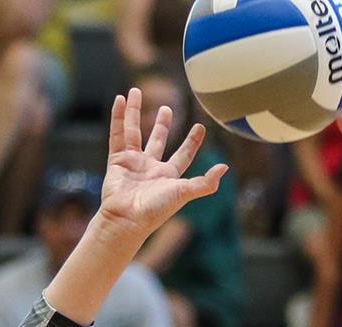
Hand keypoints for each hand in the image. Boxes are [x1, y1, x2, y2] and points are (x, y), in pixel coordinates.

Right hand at [96, 88, 228, 240]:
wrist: (127, 219)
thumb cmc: (155, 210)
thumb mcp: (183, 193)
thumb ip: (205, 182)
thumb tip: (225, 168)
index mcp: (169, 176)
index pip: (184, 154)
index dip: (192, 142)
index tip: (200, 127)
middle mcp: (151, 168)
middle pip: (158, 140)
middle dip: (162, 124)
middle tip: (168, 108)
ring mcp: (132, 163)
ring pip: (134, 132)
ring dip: (135, 112)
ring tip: (135, 92)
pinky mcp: (117, 160)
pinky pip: (118, 134)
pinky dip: (118, 117)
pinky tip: (120, 100)